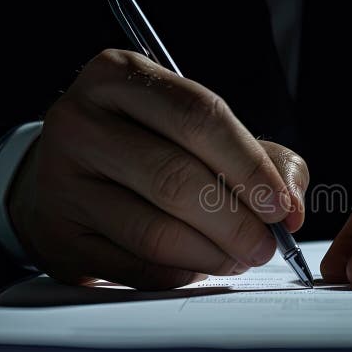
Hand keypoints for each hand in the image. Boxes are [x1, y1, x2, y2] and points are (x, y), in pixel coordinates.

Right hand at [8, 49, 308, 288]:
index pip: (198, 116)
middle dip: (236, 221)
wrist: (64, 176)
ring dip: (214, 254)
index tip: (281, 206)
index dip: (248, 166)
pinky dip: (183, 272)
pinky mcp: (60, 238)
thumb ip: (261, 156)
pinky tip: (201, 263)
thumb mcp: (199, 128)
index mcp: (119, 78)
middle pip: (175, 178)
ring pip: (155, 232)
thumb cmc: (147, 144)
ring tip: (241, 256)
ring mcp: (62, 183)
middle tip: (268, 243)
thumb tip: (291, 209)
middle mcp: (81, 123)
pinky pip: (137, 268)